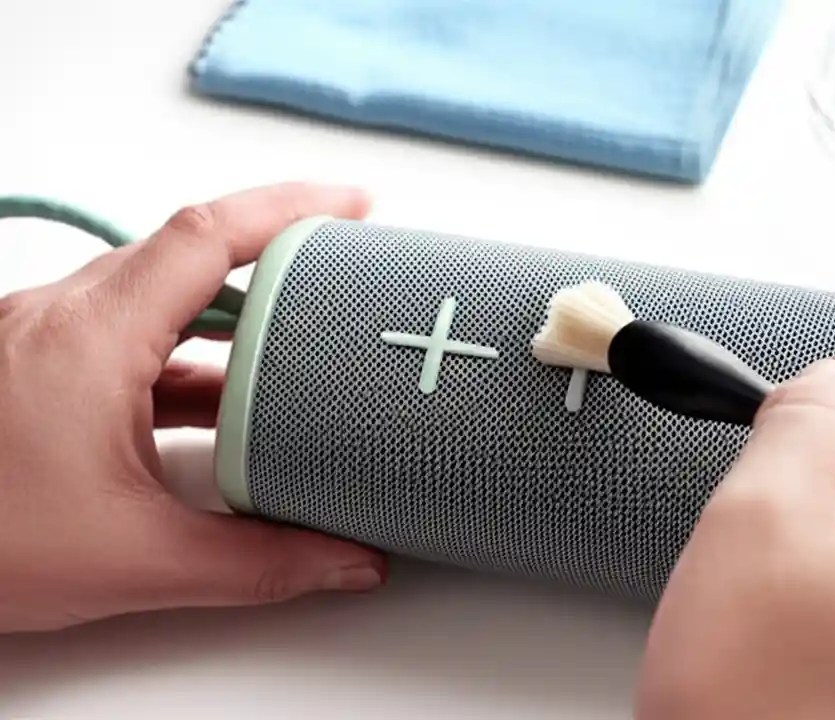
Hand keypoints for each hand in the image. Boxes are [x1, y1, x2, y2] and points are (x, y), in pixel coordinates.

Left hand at [0, 183, 386, 632]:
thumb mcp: (132, 558)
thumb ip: (257, 562)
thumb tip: (345, 561)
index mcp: (90, 338)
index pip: (207, 236)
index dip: (291, 208)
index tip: (354, 205)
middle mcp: (61, 319)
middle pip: (188, 256)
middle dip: (274, 258)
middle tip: (341, 272)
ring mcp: (39, 342)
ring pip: (155, 302)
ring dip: (227, 319)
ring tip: (297, 347)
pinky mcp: (29, 372)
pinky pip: (124, 340)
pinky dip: (182, 361)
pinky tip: (218, 408)